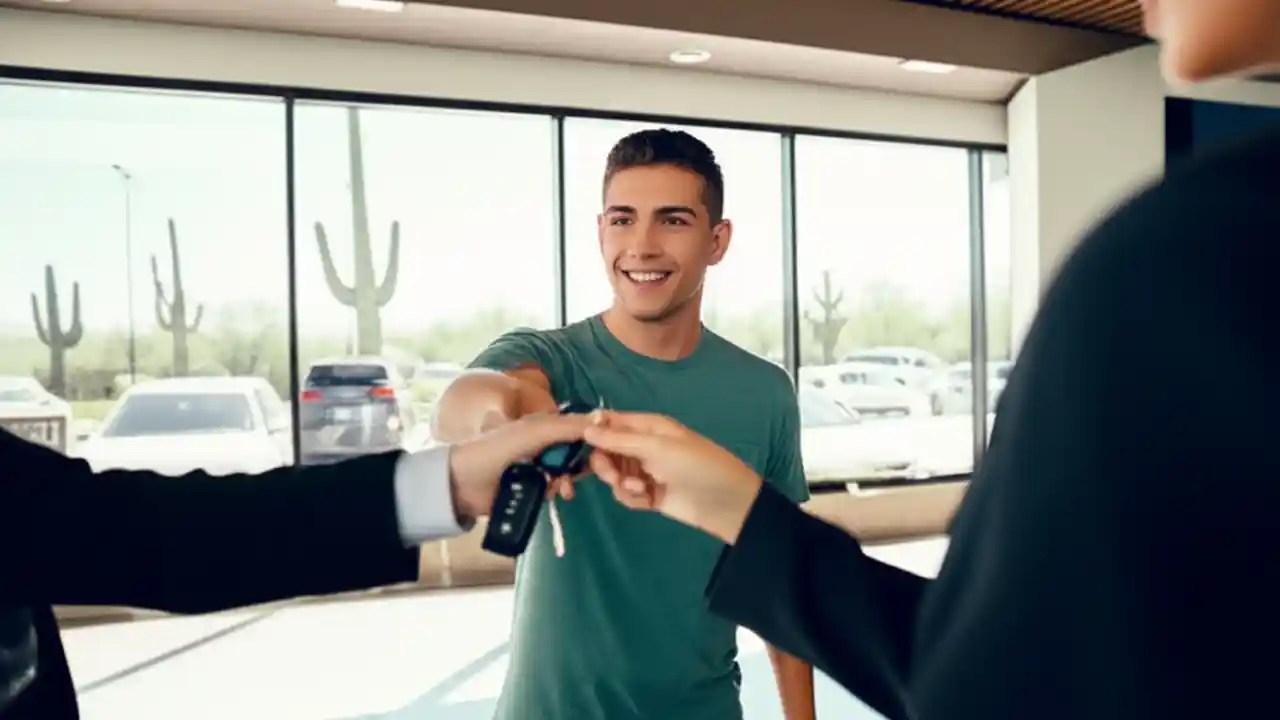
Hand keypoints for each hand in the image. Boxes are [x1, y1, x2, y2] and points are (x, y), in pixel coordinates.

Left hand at [448, 411, 594, 521]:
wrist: (465, 482)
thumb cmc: (498, 449)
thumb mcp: (535, 432)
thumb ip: (569, 426)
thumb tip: (604, 419)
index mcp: (544, 424)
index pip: (579, 427)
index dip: (595, 436)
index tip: (609, 449)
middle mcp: (545, 443)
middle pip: (577, 451)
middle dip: (584, 462)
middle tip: (587, 471)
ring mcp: (539, 466)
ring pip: (568, 471)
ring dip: (570, 479)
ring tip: (563, 488)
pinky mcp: (533, 487)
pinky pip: (555, 488)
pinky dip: (558, 490)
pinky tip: (553, 493)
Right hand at [584, 412, 762, 544]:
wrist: (724, 502)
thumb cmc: (695, 464)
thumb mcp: (657, 446)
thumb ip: (619, 439)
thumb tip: (584, 426)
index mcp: (646, 425)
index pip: (608, 421)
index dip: (590, 431)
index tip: (575, 444)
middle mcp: (642, 445)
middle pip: (605, 450)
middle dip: (604, 464)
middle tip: (613, 475)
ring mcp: (644, 470)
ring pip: (613, 475)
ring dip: (620, 483)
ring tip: (640, 489)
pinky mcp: (648, 494)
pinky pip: (625, 494)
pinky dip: (631, 497)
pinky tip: (647, 500)